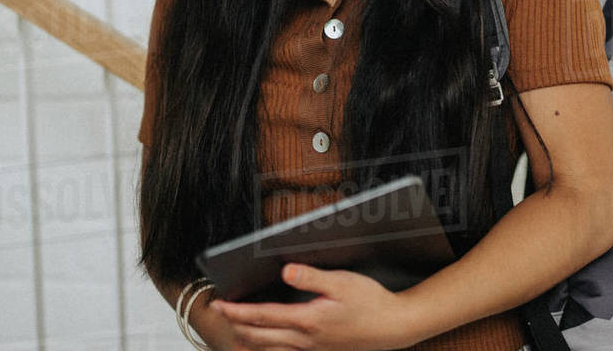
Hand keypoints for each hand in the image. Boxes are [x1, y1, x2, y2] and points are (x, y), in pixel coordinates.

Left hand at [209, 263, 418, 350]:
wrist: (394, 328)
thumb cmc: (371, 303)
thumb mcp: (343, 282)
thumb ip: (312, 277)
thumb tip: (286, 270)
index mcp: (307, 320)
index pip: (263, 316)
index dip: (237, 312)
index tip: (218, 305)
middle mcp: (305, 340)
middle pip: (260, 337)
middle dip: (236, 326)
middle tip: (218, 315)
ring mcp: (312, 350)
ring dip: (249, 342)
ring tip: (234, 335)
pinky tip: (268, 348)